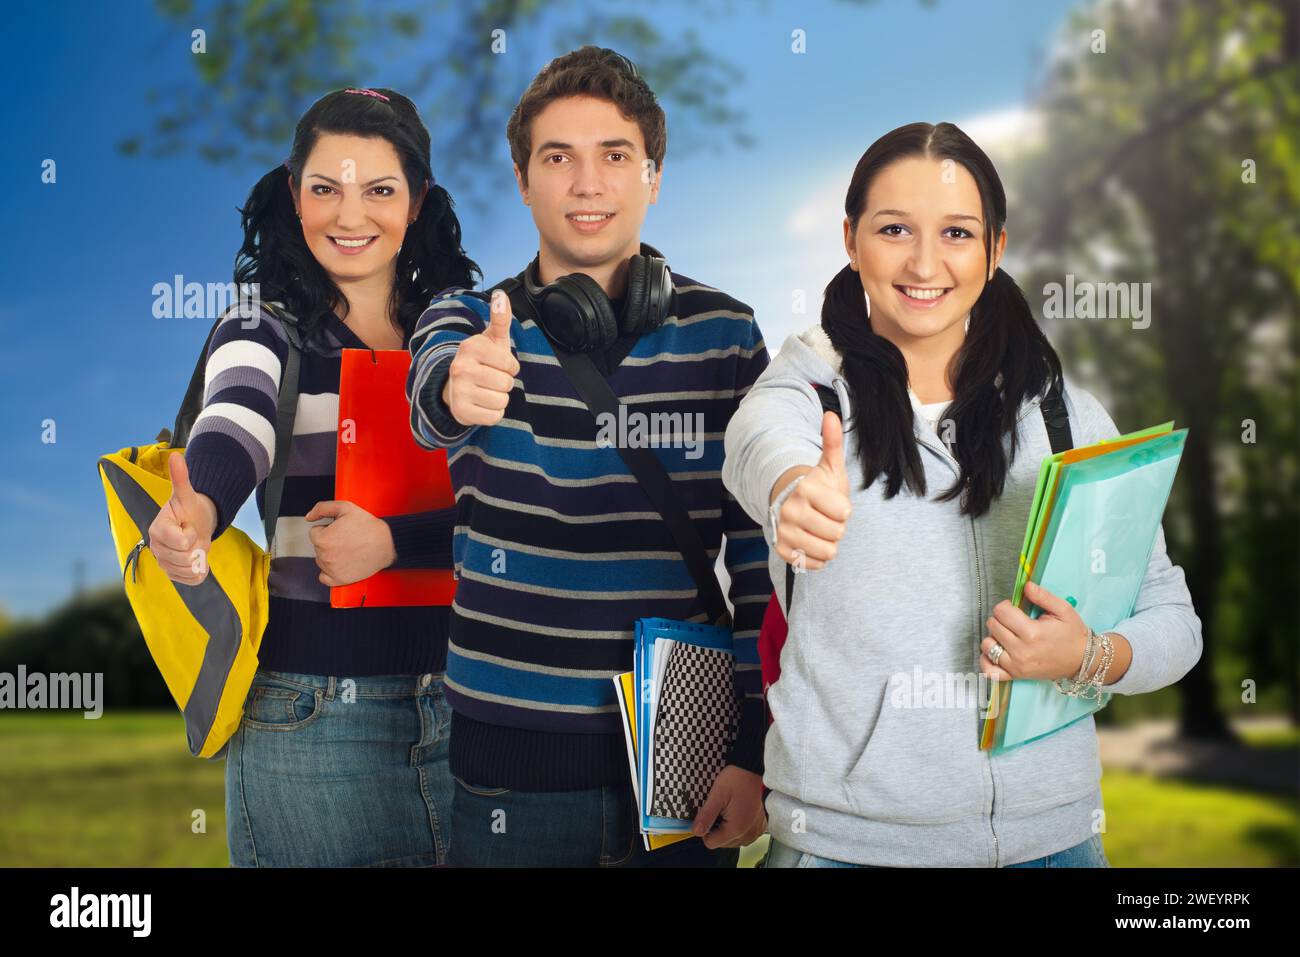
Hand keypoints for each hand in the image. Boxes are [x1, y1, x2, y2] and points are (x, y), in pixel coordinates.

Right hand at [147, 452, 217, 585]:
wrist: (196, 524)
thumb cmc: (190, 509)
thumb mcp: (187, 495)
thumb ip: (181, 478)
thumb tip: (177, 455)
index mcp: (157, 529)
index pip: (182, 541)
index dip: (192, 534)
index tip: (188, 526)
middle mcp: (156, 548)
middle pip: (186, 558)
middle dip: (197, 546)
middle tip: (193, 536)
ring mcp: (163, 563)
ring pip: (190, 570)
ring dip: (199, 559)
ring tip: (194, 546)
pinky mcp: (172, 575)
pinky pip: (193, 580)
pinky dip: (200, 571)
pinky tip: (196, 558)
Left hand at [304, 500, 396, 585]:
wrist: (386, 543)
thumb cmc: (368, 526)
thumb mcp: (345, 507)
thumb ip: (322, 508)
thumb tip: (309, 517)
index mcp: (322, 538)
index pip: (315, 532)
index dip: (328, 528)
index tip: (340, 530)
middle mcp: (324, 555)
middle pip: (318, 546)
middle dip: (329, 541)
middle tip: (347, 538)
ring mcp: (331, 569)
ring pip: (321, 560)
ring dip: (330, 555)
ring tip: (347, 549)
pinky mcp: (339, 579)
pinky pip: (323, 578)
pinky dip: (328, 572)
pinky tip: (340, 563)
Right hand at [443, 289, 519, 426]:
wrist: (455, 387)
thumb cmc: (482, 361)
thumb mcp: (492, 339)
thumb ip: (500, 318)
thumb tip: (501, 295)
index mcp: (470, 347)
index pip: (511, 365)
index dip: (510, 367)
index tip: (497, 365)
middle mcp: (461, 367)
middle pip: (507, 384)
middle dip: (504, 384)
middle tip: (489, 379)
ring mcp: (459, 390)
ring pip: (502, 401)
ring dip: (499, 399)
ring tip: (485, 391)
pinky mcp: (461, 411)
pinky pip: (494, 416)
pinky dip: (493, 413)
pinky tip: (481, 404)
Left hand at [692, 765, 766, 848]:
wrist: (755, 769)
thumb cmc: (737, 779)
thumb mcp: (717, 795)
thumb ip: (706, 816)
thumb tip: (696, 831)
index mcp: (736, 828)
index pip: (711, 842)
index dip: (705, 829)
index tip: (708, 815)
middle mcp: (748, 834)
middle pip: (722, 843)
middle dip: (717, 829)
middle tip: (720, 810)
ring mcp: (756, 831)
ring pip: (734, 840)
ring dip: (728, 830)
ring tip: (729, 810)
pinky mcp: (761, 826)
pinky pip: (745, 835)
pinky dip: (739, 828)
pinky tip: (738, 813)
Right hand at [772, 411, 851, 570]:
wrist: (788, 503)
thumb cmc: (816, 485)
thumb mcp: (828, 466)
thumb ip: (832, 442)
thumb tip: (831, 414)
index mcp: (805, 488)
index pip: (843, 513)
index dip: (844, 509)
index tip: (833, 502)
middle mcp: (790, 510)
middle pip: (836, 533)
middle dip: (837, 527)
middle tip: (826, 517)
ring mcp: (784, 531)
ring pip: (827, 551)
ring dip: (829, 543)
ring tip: (820, 529)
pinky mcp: (782, 550)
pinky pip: (813, 564)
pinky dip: (818, 557)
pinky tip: (812, 541)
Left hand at [980, 580, 1089, 681]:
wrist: (1082, 661)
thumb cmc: (1073, 635)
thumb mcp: (1063, 610)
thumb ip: (1043, 596)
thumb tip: (1026, 586)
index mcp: (1032, 632)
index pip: (1001, 612)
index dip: (1006, 606)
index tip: (1014, 608)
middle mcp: (1021, 651)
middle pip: (992, 625)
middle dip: (1000, 619)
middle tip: (1014, 621)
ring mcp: (1016, 665)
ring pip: (987, 645)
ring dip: (994, 637)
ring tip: (1008, 635)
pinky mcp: (1015, 675)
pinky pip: (989, 670)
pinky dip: (987, 660)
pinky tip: (998, 651)